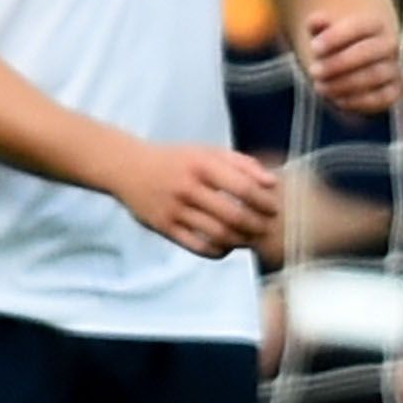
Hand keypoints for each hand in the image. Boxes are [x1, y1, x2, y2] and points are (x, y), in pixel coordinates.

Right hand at [107, 136, 278, 260]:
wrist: (128, 168)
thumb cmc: (176, 160)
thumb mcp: (207, 152)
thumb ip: (242, 163)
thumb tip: (271, 183)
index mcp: (201, 164)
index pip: (242, 187)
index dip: (263, 201)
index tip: (274, 208)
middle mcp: (188, 187)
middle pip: (233, 214)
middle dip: (256, 225)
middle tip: (266, 229)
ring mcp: (174, 209)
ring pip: (217, 233)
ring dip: (239, 240)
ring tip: (249, 239)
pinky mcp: (164, 227)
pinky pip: (197, 246)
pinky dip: (217, 251)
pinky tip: (226, 246)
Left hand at [297, 1, 401, 118]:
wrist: (354, 64)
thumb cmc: (335, 46)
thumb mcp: (324, 33)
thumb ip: (318, 25)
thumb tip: (314, 21)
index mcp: (375, 25)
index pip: (359, 27)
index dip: (336, 37)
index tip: (313, 47)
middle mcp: (389, 45)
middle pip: (368, 51)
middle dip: (338, 63)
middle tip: (313, 71)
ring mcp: (393, 69)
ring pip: (373, 75)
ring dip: (343, 83)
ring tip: (320, 86)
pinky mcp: (393, 92)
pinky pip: (380, 98)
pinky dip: (356, 100)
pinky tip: (336, 99)